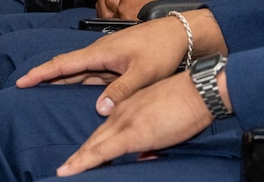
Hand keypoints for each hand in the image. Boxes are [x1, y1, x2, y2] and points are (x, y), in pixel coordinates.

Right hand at [17, 10, 226, 110]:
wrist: (180, 33)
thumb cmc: (163, 48)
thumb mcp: (143, 72)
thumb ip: (121, 90)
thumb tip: (99, 109)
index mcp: (101, 52)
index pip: (64, 64)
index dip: (42, 73)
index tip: (22, 80)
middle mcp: (101, 52)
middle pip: (67, 66)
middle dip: (45, 75)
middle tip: (23, 85)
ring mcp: (109, 55)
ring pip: (79, 69)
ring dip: (62, 78)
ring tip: (42, 89)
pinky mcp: (118, 60)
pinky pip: (93, 72)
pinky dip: (81, 80)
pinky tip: (77, 88)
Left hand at [57, 71, 221, 175]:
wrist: (199, 90)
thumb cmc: (189, 104)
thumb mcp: (165, 122)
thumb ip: (152, 140)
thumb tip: (145, 157)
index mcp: (129, 108)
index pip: (104, 132)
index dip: (90, 149)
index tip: (78, 162)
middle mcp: (121, 113)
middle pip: (94, 139)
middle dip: (79, 156)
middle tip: (65, 170)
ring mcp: (124, 122)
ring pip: (93, 145)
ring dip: (78, 160)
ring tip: (64, 173)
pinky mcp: (131, 133)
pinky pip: (101, 151)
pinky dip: (82, 161)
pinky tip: (68, 170)